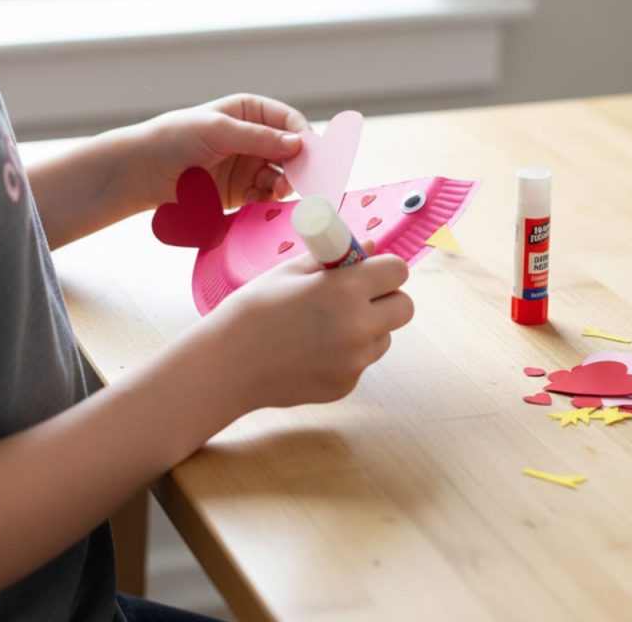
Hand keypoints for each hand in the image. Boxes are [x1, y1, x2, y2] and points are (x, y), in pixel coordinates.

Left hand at [132, 93, 309, 210]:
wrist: (143, 170)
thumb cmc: (175, 137)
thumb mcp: (218, 129)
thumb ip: (258, 137)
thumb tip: (297, 144)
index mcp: (251, 112)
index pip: (289, 121)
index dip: (304, 137)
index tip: (314, 155)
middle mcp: (254, 138)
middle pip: (291, 152)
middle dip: (299, 165)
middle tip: (304, 180)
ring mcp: (248, 166)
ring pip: (281, 176)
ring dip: (283, 184)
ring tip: (277, 191)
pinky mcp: (240, 192)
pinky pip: (264, 196)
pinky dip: (266, 200)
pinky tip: (258, 201)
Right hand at [203, 243, 413, 411]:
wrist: (227, 366)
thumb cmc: (254, 310)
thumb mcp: (291, 271)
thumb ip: (336, 257)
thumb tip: (370, 246)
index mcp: (345, 290)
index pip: (397, 271)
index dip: (384, 267)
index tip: (368, 269)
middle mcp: (358, 327)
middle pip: (404, 307)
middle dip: (387, 297)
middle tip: (358, 296)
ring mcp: (354, 361)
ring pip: (384, 336)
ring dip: (369, 326)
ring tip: (328, 324)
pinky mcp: (346, 385)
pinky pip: (362, 361)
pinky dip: (349, 353)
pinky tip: (314, 349)